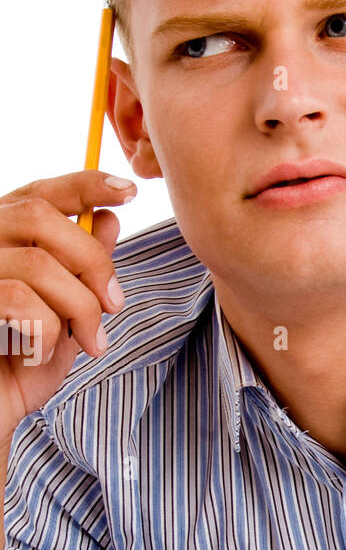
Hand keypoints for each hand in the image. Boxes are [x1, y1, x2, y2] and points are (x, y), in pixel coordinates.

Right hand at [0, 170, 136, 446]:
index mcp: (2, 238)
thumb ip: (82, 269)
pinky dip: (45, 333)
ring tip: (89, 343)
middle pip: (41, 217)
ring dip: (78, 308)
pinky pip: (19, 302)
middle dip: (92, 261)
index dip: (84, 184)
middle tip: (114, 305)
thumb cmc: (21, 366)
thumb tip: (108, 218)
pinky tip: (39, 354)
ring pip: (38, 264)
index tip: (128, 191)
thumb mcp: (65, 314)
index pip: (41, 192)